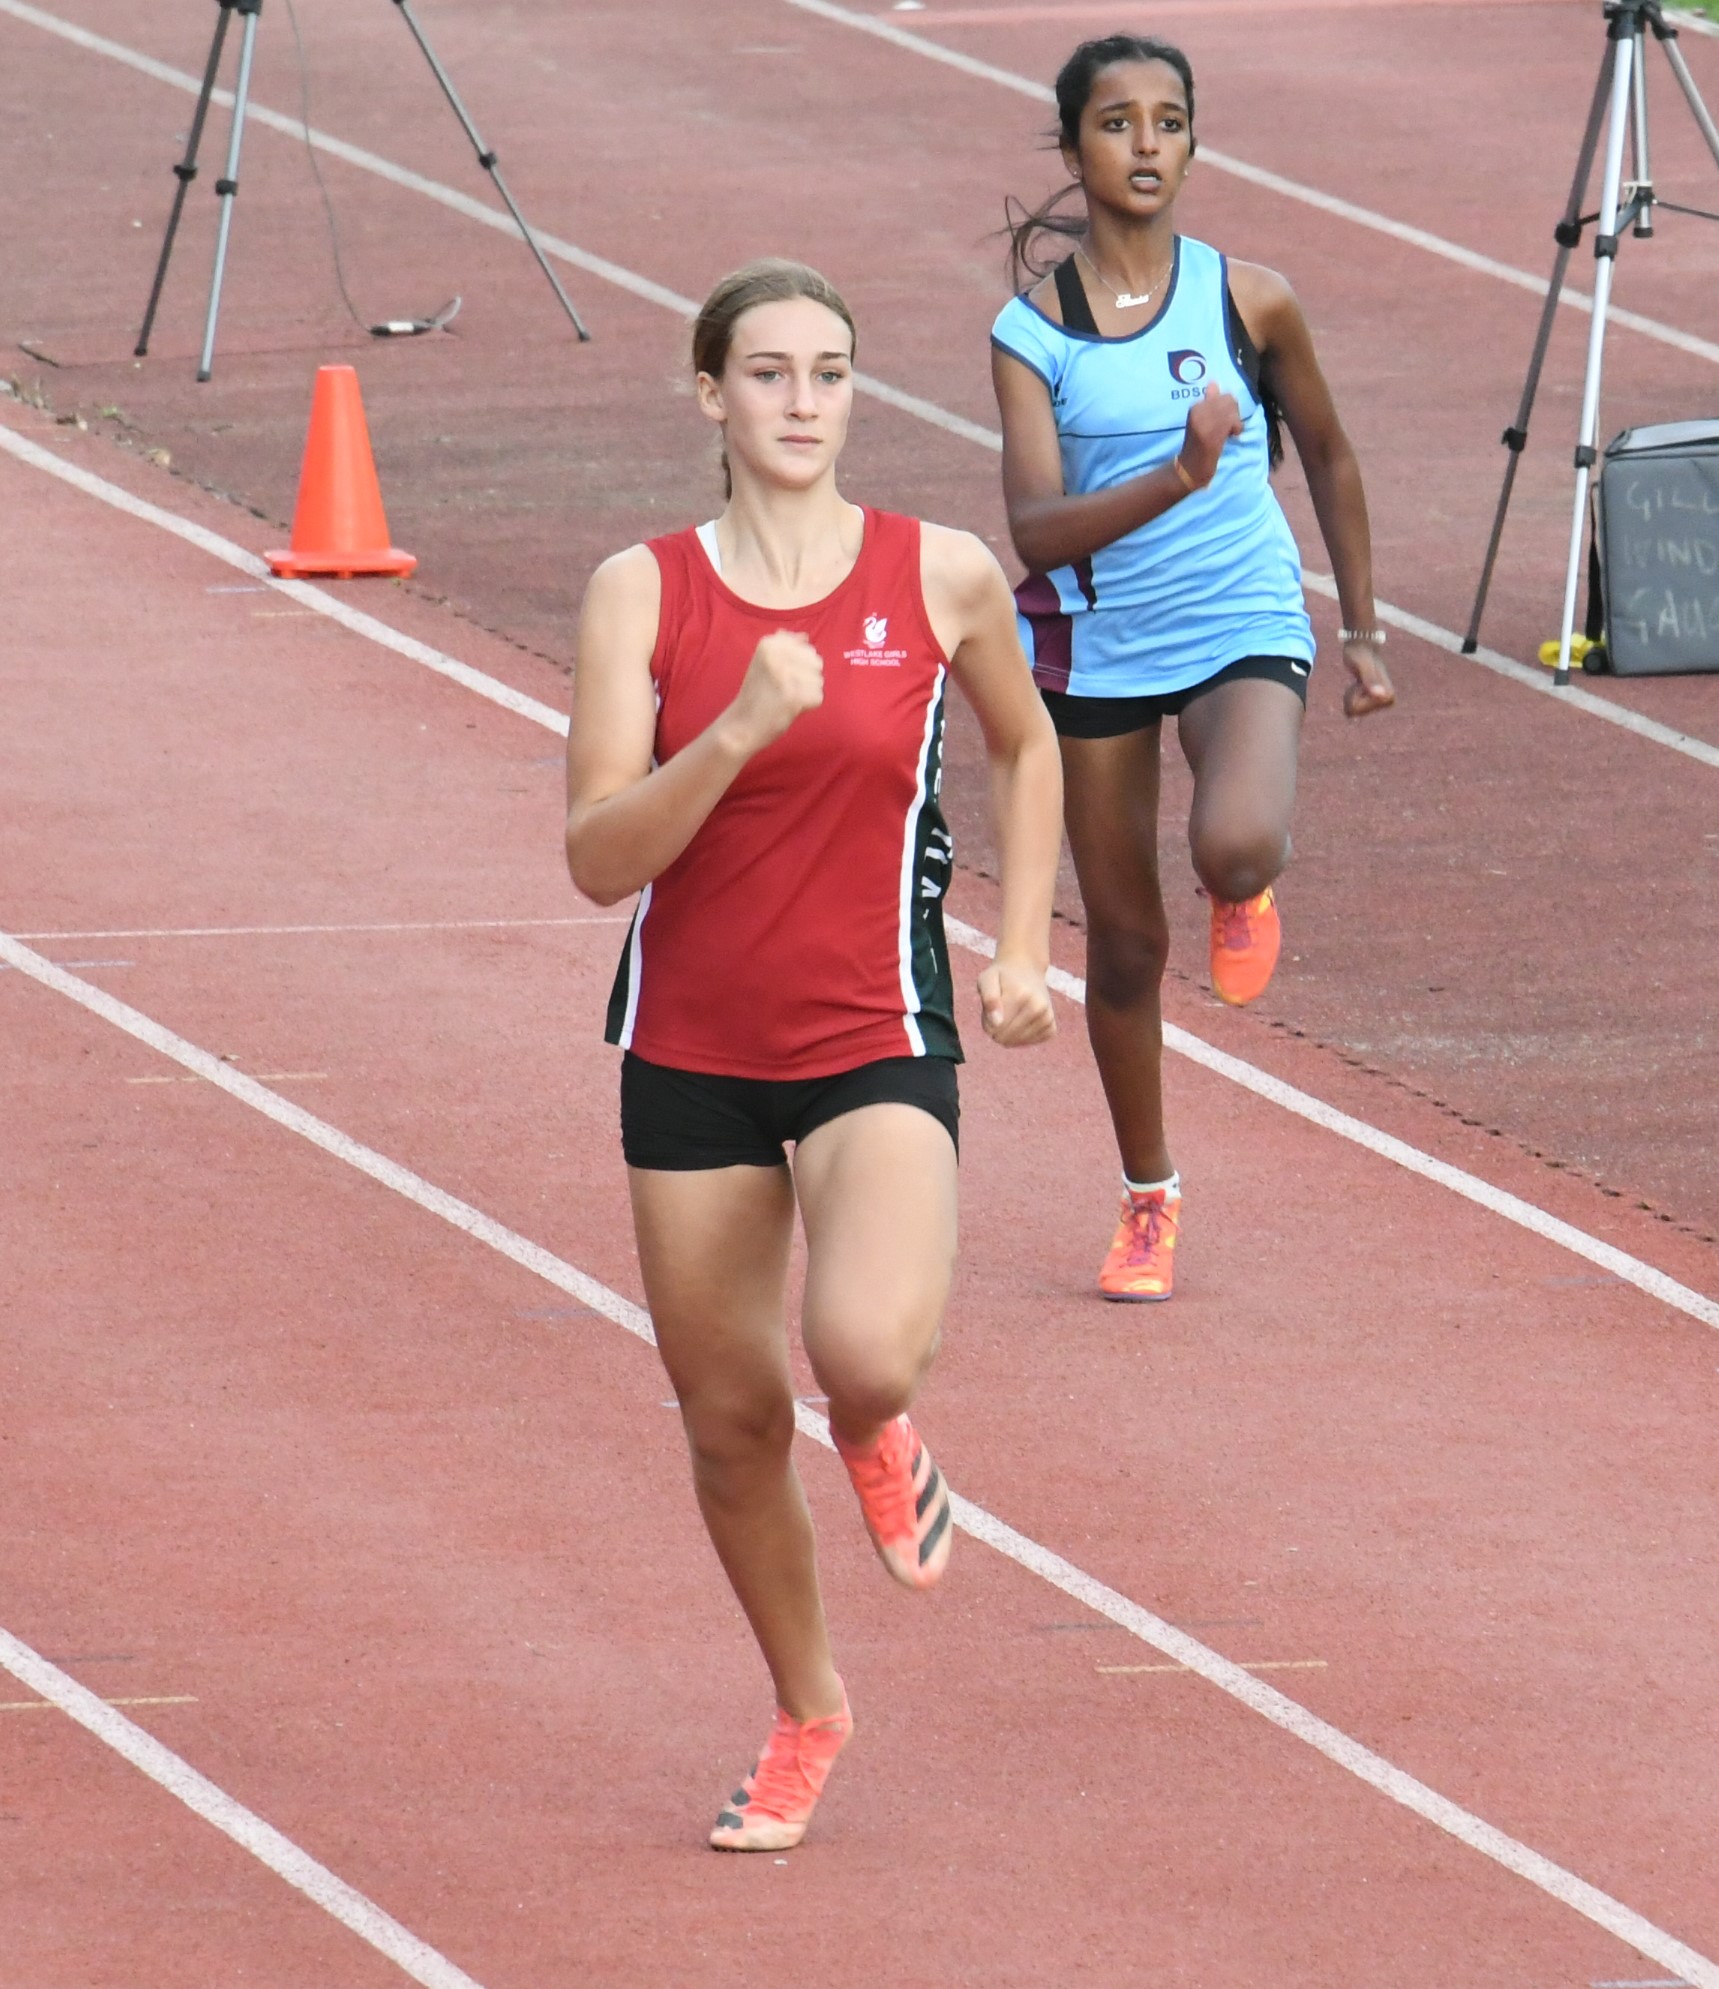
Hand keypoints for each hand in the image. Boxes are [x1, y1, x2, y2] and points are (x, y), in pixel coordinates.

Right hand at [724, 630, 824, 752]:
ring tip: (783, 699)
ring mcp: (786, 675)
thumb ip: (785, 647)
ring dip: (806, 693)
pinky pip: (818, 697)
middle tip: (782, 690)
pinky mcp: (794, 696)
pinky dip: (807, 707)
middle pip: (816, 663)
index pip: (808, 649)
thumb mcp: (765, 663)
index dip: (799, 667)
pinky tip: (788, 709)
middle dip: (805, 679)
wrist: (740, 726)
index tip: (778, 677)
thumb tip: (805, 636)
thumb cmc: (756, 695)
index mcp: (769, 643)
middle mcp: (777, 654)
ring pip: (818, 681)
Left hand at [978, 957, 1055, 1047]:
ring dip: (1009, 1033)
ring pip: (1018, 1042)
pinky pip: (1030, 1042)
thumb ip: (988, 998)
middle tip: (1000, 1011)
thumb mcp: (987, 979)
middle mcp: (1038, 1007)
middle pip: (1006, 1037)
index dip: (987, 1022)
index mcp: (1020, 995)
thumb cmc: (1002, 977)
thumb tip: (996, 1023)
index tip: (990, 1008)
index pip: (995, 1028)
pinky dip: (1022, 1037)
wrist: (1026, 969)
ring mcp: (1047, 1018)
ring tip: (1011, 1014)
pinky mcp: (1051, 1027)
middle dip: (997, 1029)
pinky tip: (1021, 1023)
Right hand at [1176, 384, 1244, 489]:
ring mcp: (1207, 421)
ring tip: (1230, 432)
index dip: (1225, 406)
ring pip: (1232, 409)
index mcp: (1195, 406)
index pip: (1219, 394)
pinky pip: (1233, 421)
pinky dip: (1236, 427)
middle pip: (1228, 399)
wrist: (1192, 466)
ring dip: (1235, 420)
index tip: (1222, 420)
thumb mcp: (1200, 420)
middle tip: (1229, 426)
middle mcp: (1200, 410)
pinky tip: (1232, 436)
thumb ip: (1209, 401)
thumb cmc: (1197, 444)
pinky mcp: (1215, 431)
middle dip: (1232, 411)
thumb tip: (1213, 383)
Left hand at [1341, 637, 1394, 717]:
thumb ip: (1370, 679)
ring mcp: (1381, 702)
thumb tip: (1381, 695)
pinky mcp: (1374, 702)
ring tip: (1359, 681)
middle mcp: (1388, 701)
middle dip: (1352, 696)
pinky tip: (1359, 684)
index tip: (1361, 681)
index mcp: (1388, 697)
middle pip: (1355, 712)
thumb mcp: (1363, 666)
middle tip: (1359, 680)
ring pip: (1353, 711)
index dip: (1353, 695)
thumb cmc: (1361, 654)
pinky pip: (1353, 709)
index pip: (1358, 710)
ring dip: (1351, 695)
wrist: (1362, 647)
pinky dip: (1351, 696)